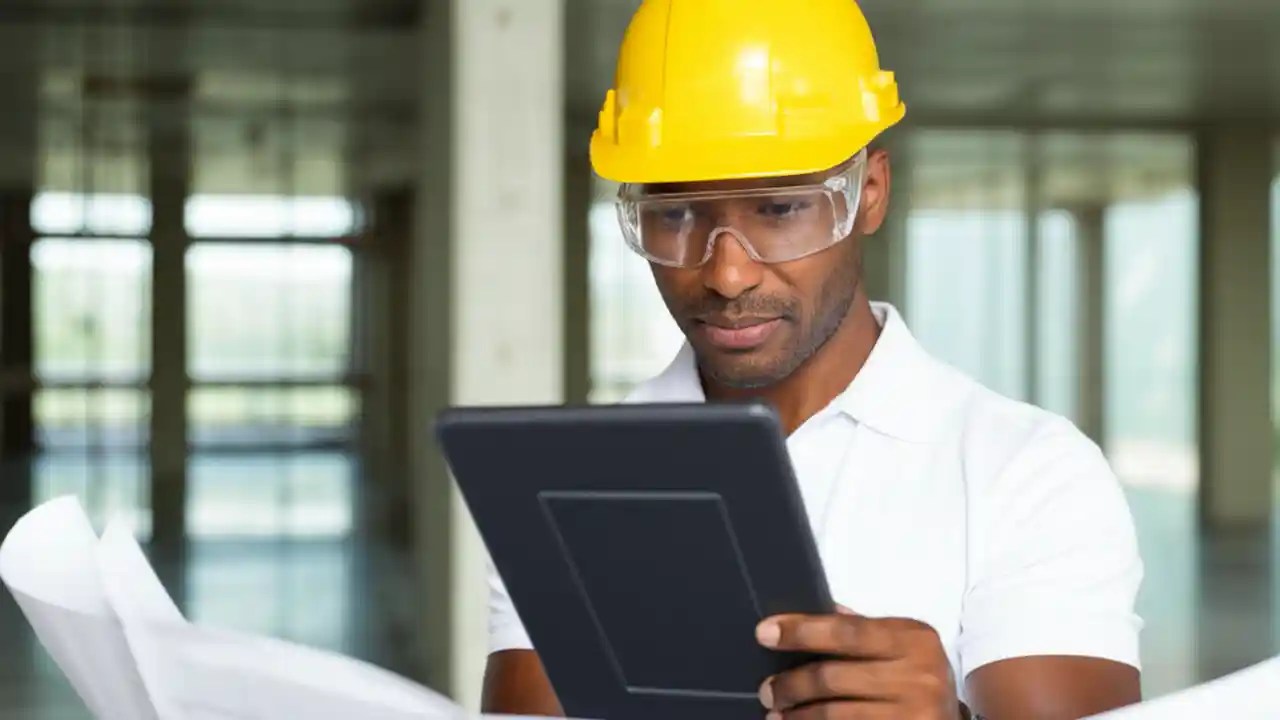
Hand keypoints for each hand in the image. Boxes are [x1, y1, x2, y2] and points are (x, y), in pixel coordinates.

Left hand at [756, 608, 959, 719]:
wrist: (950, 718)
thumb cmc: (918, 674)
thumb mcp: (902, 644)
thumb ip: (861, 629)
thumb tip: (813, 612)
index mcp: (913, 640)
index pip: (846, 631)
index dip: (802, 631)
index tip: (764, 633)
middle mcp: (919, 676)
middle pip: (834, 678)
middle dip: (791, 684)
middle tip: (767, 690)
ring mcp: (913, 714)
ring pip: (835, 715)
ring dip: (798, 715)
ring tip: (777, 713)